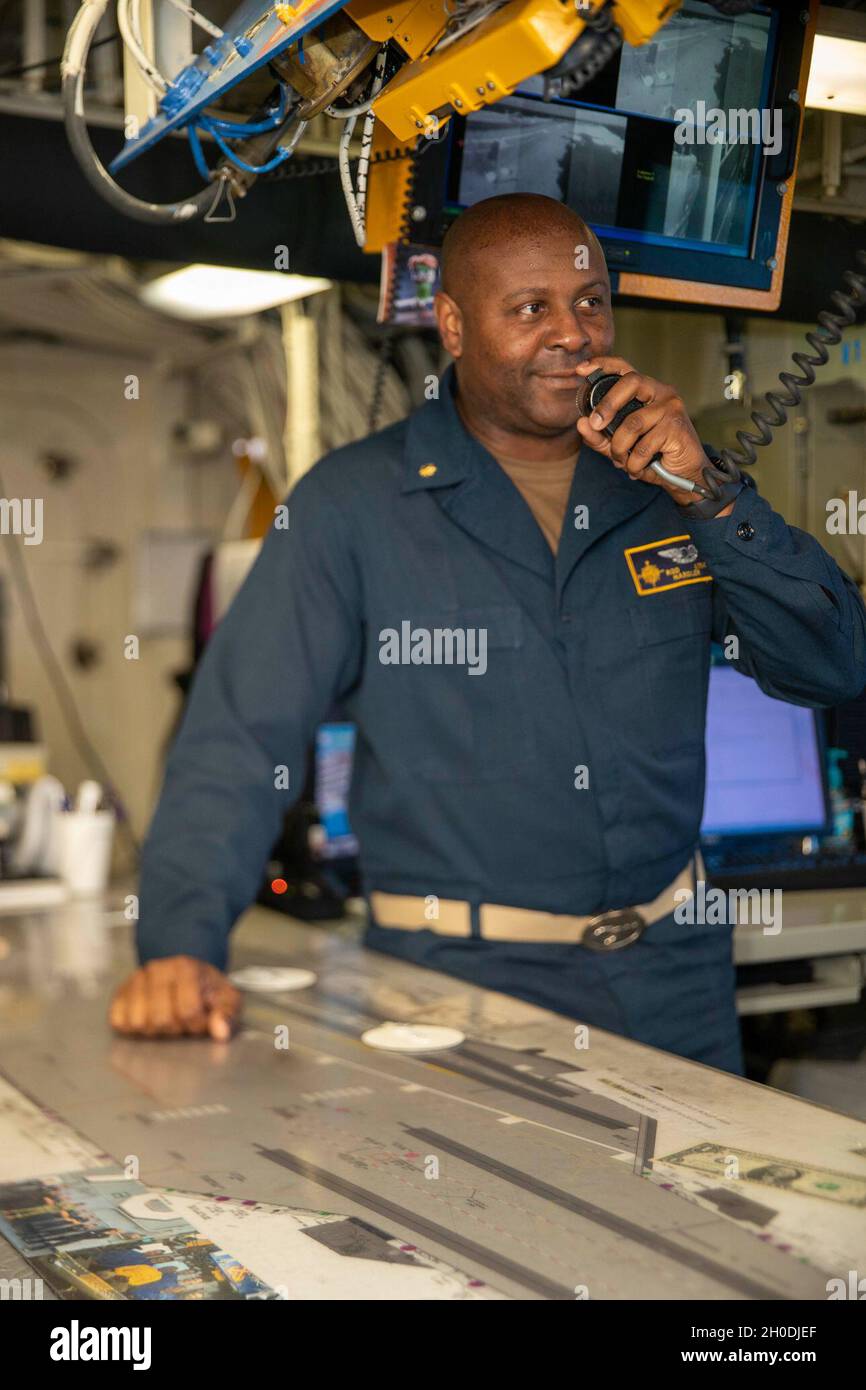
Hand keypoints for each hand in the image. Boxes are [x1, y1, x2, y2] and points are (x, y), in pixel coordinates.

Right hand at [109, 956, 240, 1039]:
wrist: (183, 974)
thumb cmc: (205, 990)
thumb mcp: (226, 998)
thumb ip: (228, 1014)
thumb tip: (220, 1033)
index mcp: (185, 968)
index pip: (187, 1011)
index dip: (196, 1025)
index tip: (200, 1021)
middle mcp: (157, 969)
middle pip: (161, 1019)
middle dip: (175, 1029)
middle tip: (182, 1022)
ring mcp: (135, 980)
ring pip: (138, 1022)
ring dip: (155, 1030)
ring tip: (166, 1019)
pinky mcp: (119, 993)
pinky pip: (118, 1022)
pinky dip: (133, 1028)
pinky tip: (149, 1019)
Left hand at [575, 356, 724, 509]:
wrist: (684, 475)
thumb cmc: (653, 456)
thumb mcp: (620, 447)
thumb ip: (600, 437)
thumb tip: (581, 424)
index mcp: (646, 391)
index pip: (625, 368)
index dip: (603, 365)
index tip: (581, 370)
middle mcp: (661, 392)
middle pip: (630, 382)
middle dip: (608, 404)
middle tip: (595, 424)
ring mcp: (671, 407)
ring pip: (632, 423)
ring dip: (620, 448)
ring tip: (622, 461)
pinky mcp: (677, 426)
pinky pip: (643, 447)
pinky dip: (635, 464)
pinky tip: (638, 469)